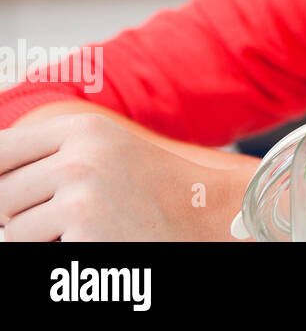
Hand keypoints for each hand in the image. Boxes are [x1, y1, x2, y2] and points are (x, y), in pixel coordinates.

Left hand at [0, 112, 242, 239]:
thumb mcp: (102, 152)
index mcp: (82, 128)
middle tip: (60, 217)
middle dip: (17, 214)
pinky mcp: (87, 233)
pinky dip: (58, 252)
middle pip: (0, 195)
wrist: (208, 212)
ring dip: (36, 239)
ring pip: (13, 230)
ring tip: (80, 230)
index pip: (0, 150)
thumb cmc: (151, 187)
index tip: (8, 194)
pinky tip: (93, 240)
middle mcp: (80, 156)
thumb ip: (47, 157)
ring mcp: (83, 195)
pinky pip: (35, 253)